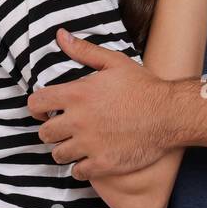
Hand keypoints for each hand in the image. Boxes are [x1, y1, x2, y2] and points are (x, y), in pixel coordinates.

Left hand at [29, 29, 171, 179]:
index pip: (36, 103)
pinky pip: (77, 172)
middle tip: (64, 128)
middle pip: (44, 133)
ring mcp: (90, 145)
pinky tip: (90, 157)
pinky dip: (80, 167)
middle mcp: (78, 121)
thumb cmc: (143, 86)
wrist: (170, 114)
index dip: (37, 108)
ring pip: (58, 155)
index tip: (45, 111)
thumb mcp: (114, 62)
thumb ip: (83, 50)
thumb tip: (60, 35)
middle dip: (51, 130)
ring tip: (76, 144)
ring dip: (64, 149)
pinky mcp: (102, 164)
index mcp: (77, 95)